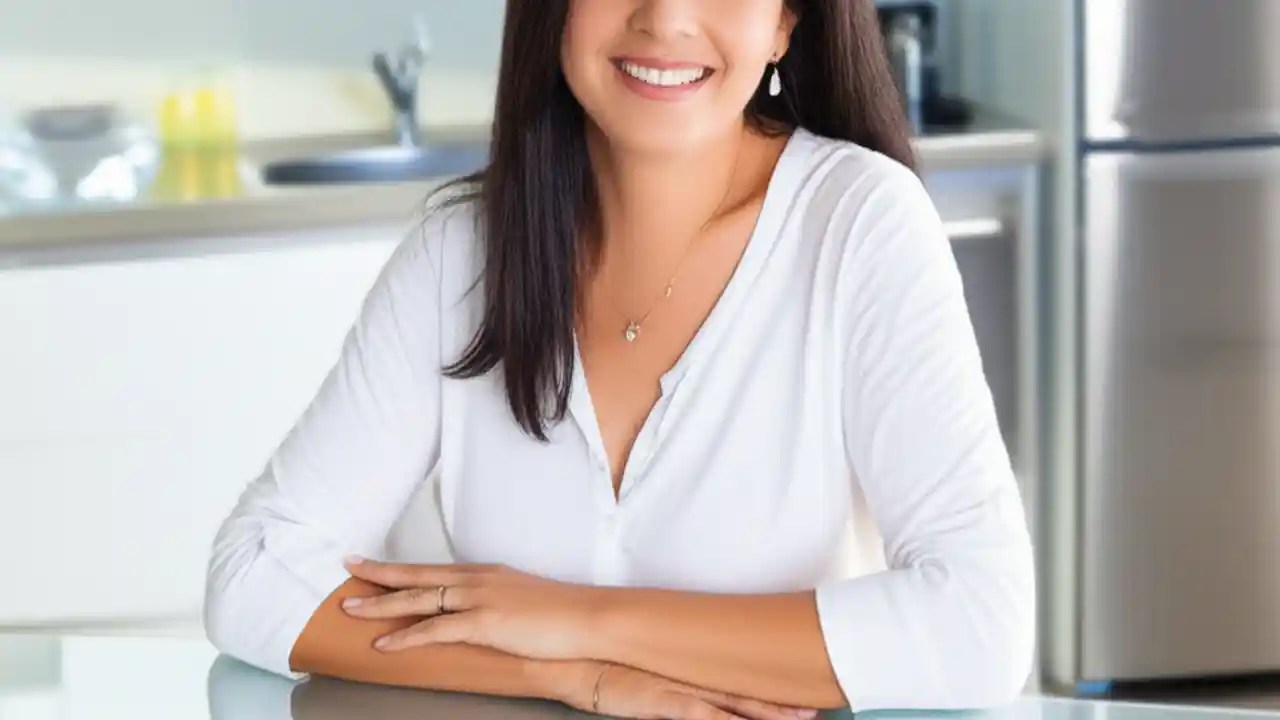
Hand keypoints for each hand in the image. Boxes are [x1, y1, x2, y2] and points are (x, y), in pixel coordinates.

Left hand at [341, 556, 598, 659]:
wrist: (589, 618)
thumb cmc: (563, 615)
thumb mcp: (524, 601)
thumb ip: (499, 604)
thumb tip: (484, 617)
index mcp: (486, 574)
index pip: (434, 568)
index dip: (401, 567)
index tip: (375, 563)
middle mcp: (477, 579)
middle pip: (418, 574)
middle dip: (379, 572)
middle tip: (348, 565)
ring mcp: (479, 598)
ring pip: (418, 598)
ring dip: (381, 604)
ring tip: (351, 608)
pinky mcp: (484, 621)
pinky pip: (435, 629)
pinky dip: (406, 636)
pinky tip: (384, 643)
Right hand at [556, 662, 820, 719]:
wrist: (581, 661)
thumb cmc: (616, 671)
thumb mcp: (655, 674)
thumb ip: (681, 674)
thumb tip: (707, 680)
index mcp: (696, 668)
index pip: (744, 677)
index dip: (775, 684)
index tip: (805, 689)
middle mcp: (697, 676)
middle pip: (750, 690)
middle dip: (785, 701)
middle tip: (818, 704)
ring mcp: (685, 689)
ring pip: (738, 704)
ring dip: (770, 713)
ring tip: (803, 717)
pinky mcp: (668, 703)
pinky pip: (705, 717)